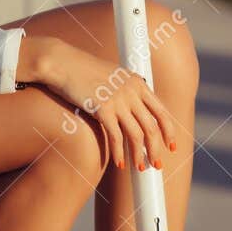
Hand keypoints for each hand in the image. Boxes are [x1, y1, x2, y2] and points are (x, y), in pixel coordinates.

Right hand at [36, 40, 176, 169]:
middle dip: (156, 149)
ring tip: (139, 168)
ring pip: (137, 135)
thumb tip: (135, 110)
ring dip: (139, 155)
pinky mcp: (102, 109)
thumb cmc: (82, 71)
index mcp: (137, 83)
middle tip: (156, 164)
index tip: (170, 146)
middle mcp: (132, 91)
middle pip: (152, 127)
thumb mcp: (112, 75)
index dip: (169, 132)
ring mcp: (118, 100)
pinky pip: (116, 137)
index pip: (161, 112)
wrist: (61, 62)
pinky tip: (119, 163)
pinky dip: (119, 153)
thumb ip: (127, 90)